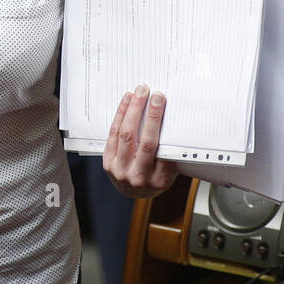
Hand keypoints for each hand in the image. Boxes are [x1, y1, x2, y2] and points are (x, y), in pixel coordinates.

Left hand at [103, 84, 178, 198]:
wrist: (133, 190)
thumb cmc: (154, 176)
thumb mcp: (169, 170)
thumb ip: (171, 151)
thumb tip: (175, 119)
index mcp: (160, 181)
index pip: (166, 152)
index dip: (165, 129)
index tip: (167, 107)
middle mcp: (139, 177)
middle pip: (147, 142)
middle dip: (152, 116)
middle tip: (156, 96)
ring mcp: (121, 171)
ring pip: (127, 135)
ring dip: (133, 110)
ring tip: (140, 93)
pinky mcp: (107, 162)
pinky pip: (113, 134)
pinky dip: (121, 115)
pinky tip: (127, 101)